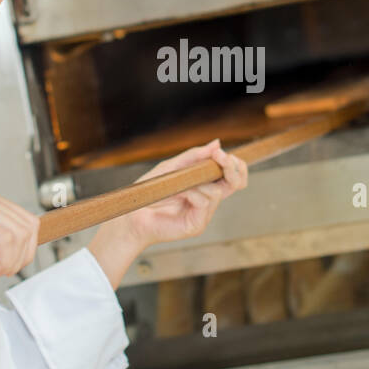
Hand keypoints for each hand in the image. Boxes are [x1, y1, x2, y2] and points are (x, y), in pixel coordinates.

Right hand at [0, 183, 39, 293]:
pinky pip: (4, 239)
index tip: (3, 267)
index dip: (24, 251)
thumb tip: (32, 239)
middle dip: (19, 258)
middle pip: (29, 226)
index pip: (28, 220)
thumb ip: (3, 238)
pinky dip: (1, 262)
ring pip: (19, 234)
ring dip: (9, 262)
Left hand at [120, 138, 248, 248]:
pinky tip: (179, 193)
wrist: (132, 214)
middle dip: (232, 169)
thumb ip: (195, 156)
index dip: (234, 164)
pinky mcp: (197, 224)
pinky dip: (193, 192)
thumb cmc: (150, 191)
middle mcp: (208, 200)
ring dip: (199, 181)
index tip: (220, 153)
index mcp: (205, 185)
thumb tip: (217, 143)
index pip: (232, 175)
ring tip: (179, 183)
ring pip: (218, 191)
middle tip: (222, 158)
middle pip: (236, 183)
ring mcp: (204, 213)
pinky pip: (204, 202)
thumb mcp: (172, 167)